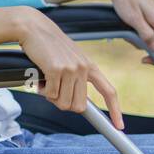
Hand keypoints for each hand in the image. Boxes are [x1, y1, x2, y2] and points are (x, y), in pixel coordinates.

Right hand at [16, 8, 123, 128]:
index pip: (109, 91)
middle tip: (55, 91)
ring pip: (64, 103)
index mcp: (90, 66)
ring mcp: (71, 69)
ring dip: (52, 98)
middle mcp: (83, 68)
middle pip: (79, 106)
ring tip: (47, 83)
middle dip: (65, 104)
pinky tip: (40, 78)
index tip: (120, 126)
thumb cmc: (49, 46)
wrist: (33, 27)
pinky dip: (43, 91)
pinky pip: (51, 95)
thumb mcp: (71, 59)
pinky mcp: (56, 69)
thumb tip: (77, 104)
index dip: (115, 110)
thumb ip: (78, 78)